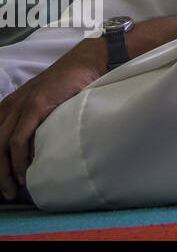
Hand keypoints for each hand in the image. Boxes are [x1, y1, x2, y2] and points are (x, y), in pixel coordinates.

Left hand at [0, 36, 107, 198]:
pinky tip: (25, 172)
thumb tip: (40, 149)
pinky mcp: (35, 105)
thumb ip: (39, 121)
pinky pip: (17, 139)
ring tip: (15, 188)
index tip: (7, 180)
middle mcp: (11, 105)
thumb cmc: (76, 82)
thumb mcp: (50, 102)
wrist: (92, 60)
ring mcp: (21, 104)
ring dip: (4, 172)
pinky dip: (18, 159)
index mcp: (11, 105)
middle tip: (8, 191)